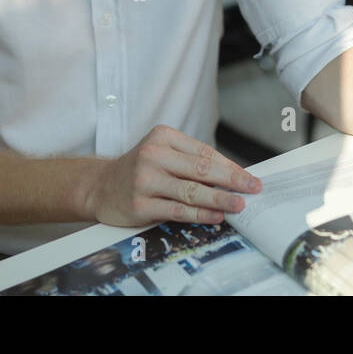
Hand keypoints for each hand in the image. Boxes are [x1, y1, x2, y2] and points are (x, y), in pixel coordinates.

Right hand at [89, 125, 261, 226]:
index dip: (230, 166)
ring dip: (219, 199)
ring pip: (191, 191)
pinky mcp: (140, 204)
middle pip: (201, 169)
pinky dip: (200, 214)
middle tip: (252, 188)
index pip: (204, 152)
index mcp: (163, 136)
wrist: (100, 186)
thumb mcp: (163, 154)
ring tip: (239, 205)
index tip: (248, 177)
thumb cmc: (140, 170)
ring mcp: (144, 179)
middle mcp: (153, 155)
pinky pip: (177, 210)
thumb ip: (191, 162)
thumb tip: (232, 177)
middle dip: (231, 180)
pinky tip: (215, 216)